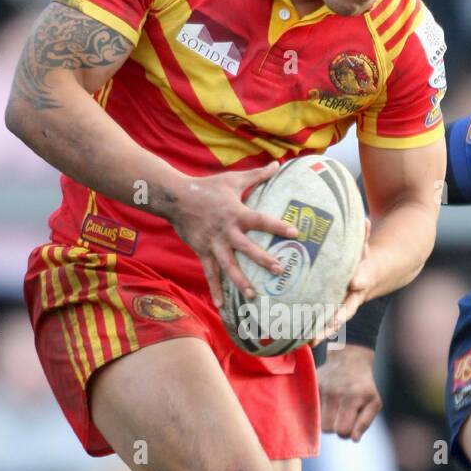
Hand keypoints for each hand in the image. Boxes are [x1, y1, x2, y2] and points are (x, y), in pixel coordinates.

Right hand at [169, 162, 299, 307]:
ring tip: (253, 296)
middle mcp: (226, 231)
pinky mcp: (202, 252)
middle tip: (279, 271)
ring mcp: (213, 244)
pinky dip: (215, 290)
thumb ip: (257, 175)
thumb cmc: (207, 187)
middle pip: (246, 248)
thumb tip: (277, 164)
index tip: (294, 233)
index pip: (261, 221)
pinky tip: (221, 306)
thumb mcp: (233, 179)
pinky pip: (210, 274)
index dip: (277, 226)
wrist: (175, 198)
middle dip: (262, 260)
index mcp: (236, 213)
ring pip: (228, 266)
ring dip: (240, 282)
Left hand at [310, 219, 373, 345]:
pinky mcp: (329, 312)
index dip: (360, 280)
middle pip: (345, 311)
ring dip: (321, 332)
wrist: (368, 277)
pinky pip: (320, 322)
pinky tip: (298, 338)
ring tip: (310, 341)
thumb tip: (364, 220)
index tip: (355, 282)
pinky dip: (312, 331)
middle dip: (336, 319)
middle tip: (330, 325)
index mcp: (361, 282)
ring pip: (332, 322)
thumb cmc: (361, 260)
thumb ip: (363, 237)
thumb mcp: (364, 248)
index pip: (362, 280)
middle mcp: (351, 298)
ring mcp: (340, 307)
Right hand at [318, 343, 381, 440]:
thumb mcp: (374, 403)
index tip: (349, 424)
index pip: (342, 431)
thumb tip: (354, 439)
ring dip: (324, 419)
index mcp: (352, 398)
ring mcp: (321, 388)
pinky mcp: (312, 385)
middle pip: (326, 428)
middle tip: (340, 417)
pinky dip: (316, 409)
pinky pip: (309, 408)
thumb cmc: (364, 386)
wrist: (350, 360)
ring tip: (333, 409)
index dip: (346, 432)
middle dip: (334, 427)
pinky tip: (325, 402)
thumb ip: (365, 423)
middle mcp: (335, 393)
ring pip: (316, 420)